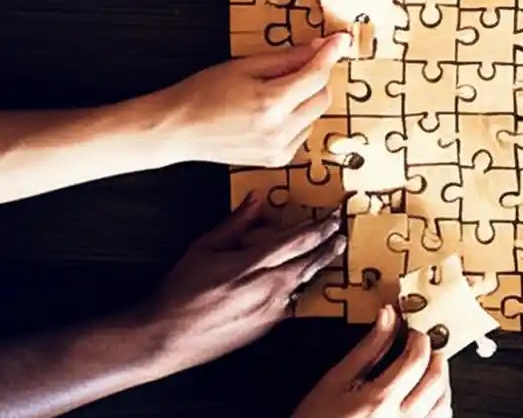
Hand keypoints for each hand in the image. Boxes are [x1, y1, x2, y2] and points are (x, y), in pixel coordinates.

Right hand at [143, 193, 344, 374]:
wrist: (168, 337)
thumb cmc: (181, 291)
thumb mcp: (204, 248)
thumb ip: (236, 223)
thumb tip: (257, 199)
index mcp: (251, 264)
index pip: (298, 241)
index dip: (320, 227)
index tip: (333, 216)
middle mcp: (267, 287)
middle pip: (310, 261)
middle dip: (328, 245)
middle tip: (341, 233)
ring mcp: (271, 310)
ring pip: (304, 281)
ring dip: (319, 264)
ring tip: (330, 250)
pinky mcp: (268, 326)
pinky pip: (292, 301)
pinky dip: (300, 286)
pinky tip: (301, 278)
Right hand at [153, 34, 348, 167]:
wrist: (177, 129)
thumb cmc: (203, 93)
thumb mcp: (244, 66)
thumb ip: (286, 58)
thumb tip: (318, 48)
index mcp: (270, 103)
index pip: (316, 75)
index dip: (330, 54)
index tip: (340, 40)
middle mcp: (280, 130)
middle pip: (322, 96)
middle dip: (316, 77)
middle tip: (295, 66)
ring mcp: (280, 149)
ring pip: (314, 115)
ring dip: (305, 99)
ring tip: (271, 94)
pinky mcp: (278, 159)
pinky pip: (303, 131)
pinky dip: (296, 118)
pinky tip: (270, 114)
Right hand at [293, 307, 450, 417]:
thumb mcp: (335, 381)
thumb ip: (367, 348)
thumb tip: (388, 317)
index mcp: (380, 399)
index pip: (418, 359)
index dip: (419, 338)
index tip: (413, 331)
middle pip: (436, 379)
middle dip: (435, 356)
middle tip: (423, 345)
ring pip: (443, 404)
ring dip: (441, 381)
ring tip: (427, 369)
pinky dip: (439, 406)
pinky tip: (426, 398)